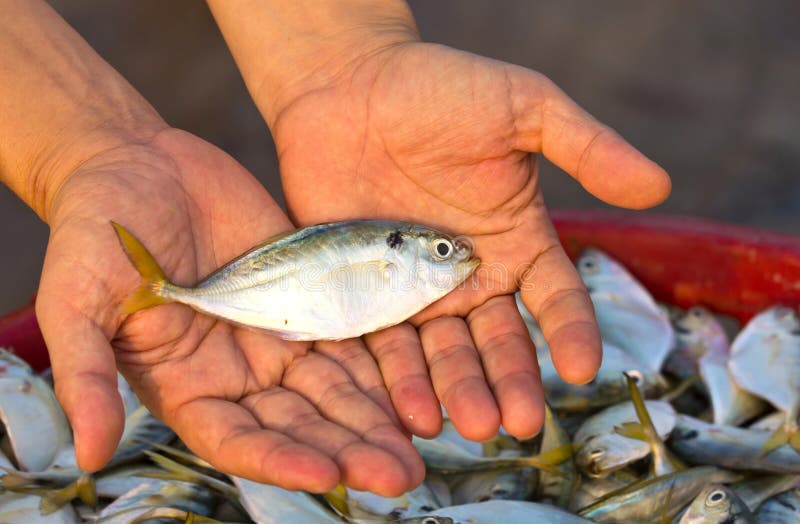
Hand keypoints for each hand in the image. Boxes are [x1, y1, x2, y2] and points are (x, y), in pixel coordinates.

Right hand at [35, 129, 423, 494]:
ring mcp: (276, 335)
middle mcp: (239, 373)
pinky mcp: (307, 295)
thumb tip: (86, 453)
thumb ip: (86, 375)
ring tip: (420, 444)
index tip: (327, 474)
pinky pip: (349, 335)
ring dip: (375, 418)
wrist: (141, 164)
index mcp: (186, 386)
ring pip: (334, 389)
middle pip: (302, 424)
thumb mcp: (77, 301)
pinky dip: (380, 361)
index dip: (281, 459)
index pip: (239, 439)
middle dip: (349, 450)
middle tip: (400, 476)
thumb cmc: (94, 232)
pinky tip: (415, 382)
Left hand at [266, 43, 670, 440]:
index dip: (570, 331)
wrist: (348, 84)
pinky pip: (384, 343)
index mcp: (515, 240)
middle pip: (496, 339)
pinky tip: (410, 410)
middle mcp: (469, 274)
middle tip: (512, 421)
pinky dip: (398, 377)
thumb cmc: (437, 87)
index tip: (582, 366)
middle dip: (508, 380)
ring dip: (457, 390)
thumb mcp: (522, 106)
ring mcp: (416, 288)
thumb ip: (586, 146)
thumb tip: (658, 185)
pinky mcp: (366, 293)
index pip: (554, 296)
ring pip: (442, 352)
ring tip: (468, 424)